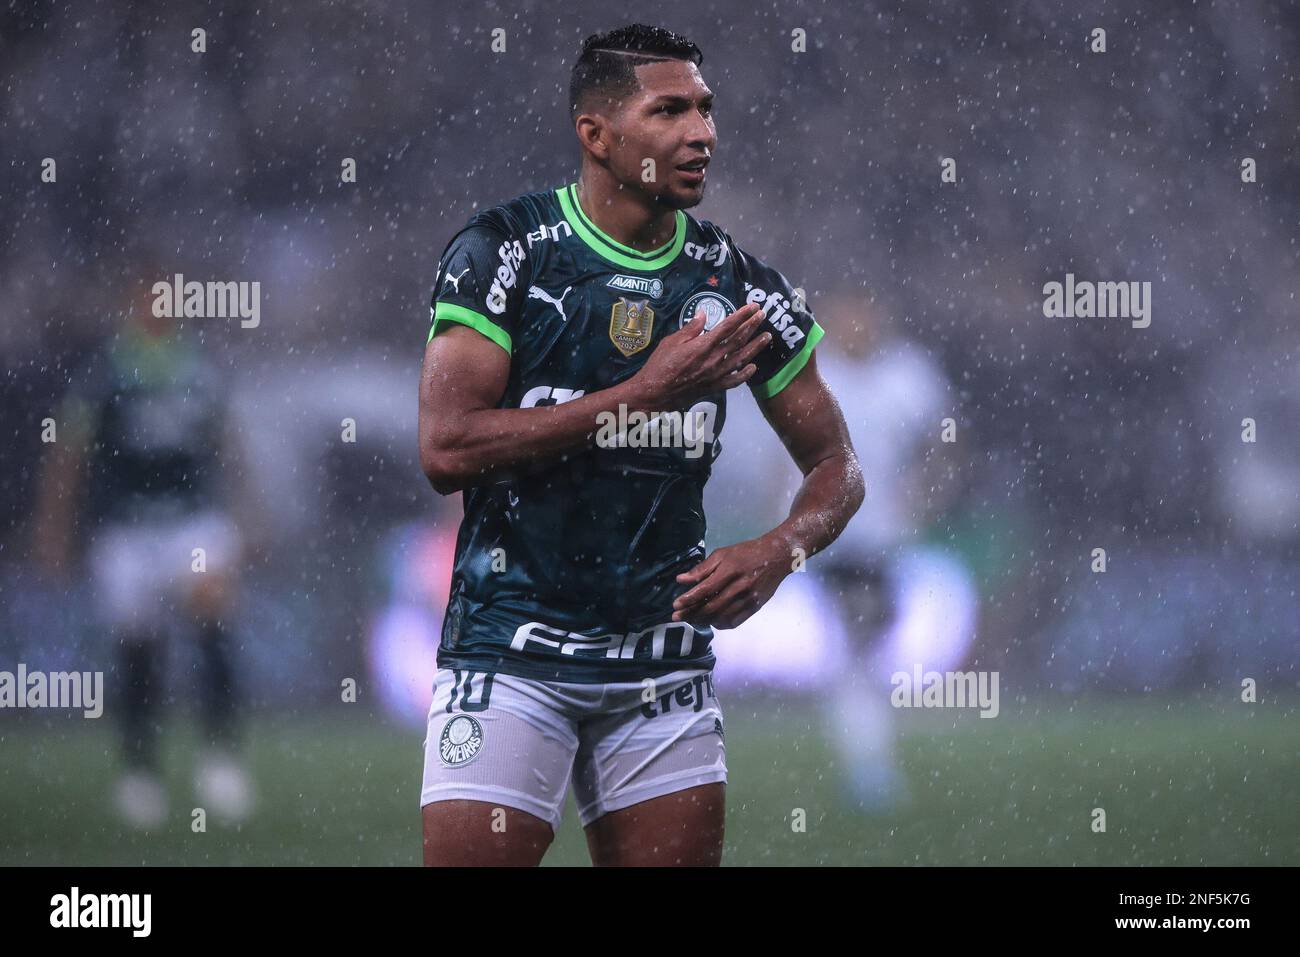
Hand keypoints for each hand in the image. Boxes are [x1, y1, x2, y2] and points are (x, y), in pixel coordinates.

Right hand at [631, 303, 771, 408]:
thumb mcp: (671, 341)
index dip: (742, 315)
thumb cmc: (659, 365)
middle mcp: (713, 360)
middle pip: (738, 340)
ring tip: (767, 337)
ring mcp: (715, 375)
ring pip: (741, 359)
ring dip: (755, 347)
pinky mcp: (713, 387)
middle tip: (763, 315)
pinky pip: (734, 381)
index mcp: (703, 346)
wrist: (654, 393)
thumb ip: (690, 328)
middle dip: (752, 326)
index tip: (753, 306)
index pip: (727, 327)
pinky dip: (745, 374)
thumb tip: (703, 314)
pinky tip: (753, 367)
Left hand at [671, 534, 793, 628]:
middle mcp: (740, 586)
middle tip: (677, 617)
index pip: (705, 589)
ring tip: (691, 620)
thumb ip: (702, 568)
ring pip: (722, 616)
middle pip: (712, 606)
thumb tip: (681, 579)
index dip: (689, 599)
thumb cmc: (747, 553)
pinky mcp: (755, 607)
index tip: (676, 604)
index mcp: (730, 570)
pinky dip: (720, 624)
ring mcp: (749, 599)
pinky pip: (735, 621)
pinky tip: (711, 622)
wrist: (776, 556)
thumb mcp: (723, 554)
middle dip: (692, 613)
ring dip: (704, 620)